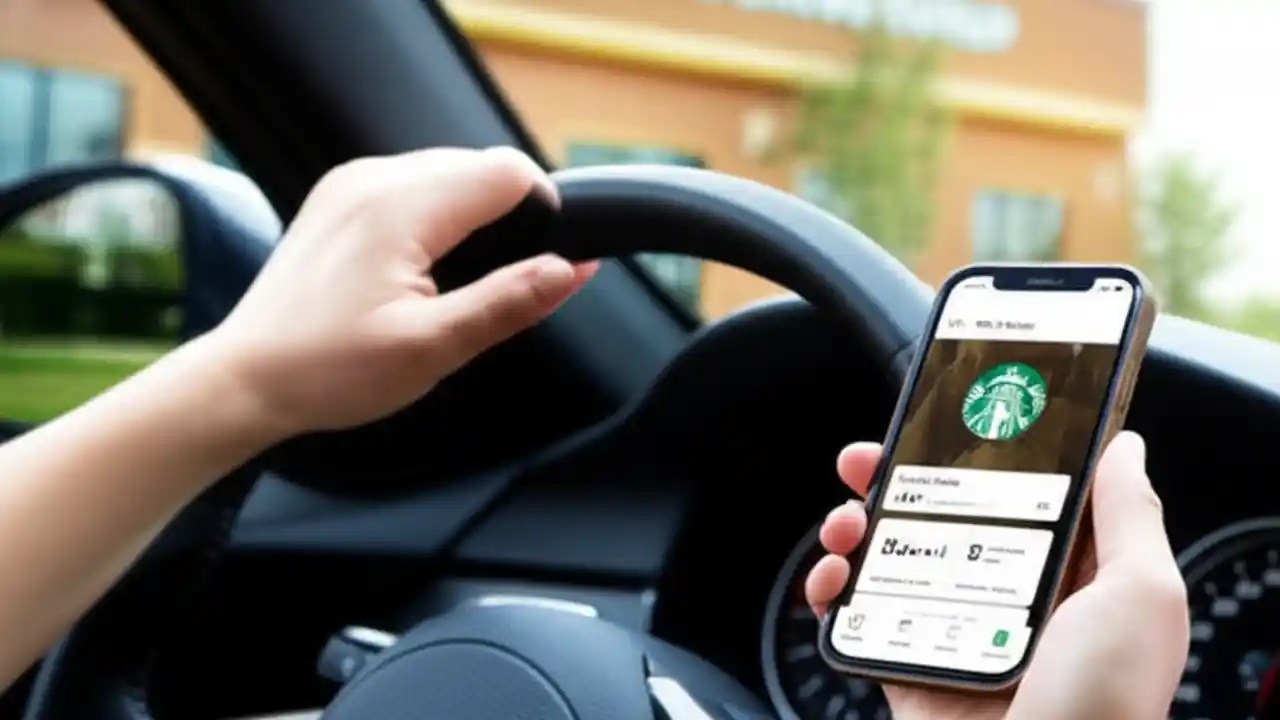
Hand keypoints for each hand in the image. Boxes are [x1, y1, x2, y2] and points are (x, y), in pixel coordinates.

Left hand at [205, 146, 595, 436]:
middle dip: (510, 217)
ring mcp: (351, 182)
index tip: (541, 266)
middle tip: (497, 287)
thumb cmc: (330, 371)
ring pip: (448, 172)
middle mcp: (373, 177)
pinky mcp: (339, 197)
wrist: (245, 380)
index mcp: (401, 207)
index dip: (544, 213)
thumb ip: (510, 301)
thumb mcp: (433, 347)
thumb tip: (574, 268)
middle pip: (480, 167)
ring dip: (473, 215)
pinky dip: (438, 215)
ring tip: (458, 283)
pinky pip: (413, 184)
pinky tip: (424, 268)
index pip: (507, 172)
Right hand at [805, 432, 1188, 719]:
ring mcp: (953, 634)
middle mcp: (1008, 601)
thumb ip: (1130, 513)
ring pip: (890, 560)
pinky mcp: (907, 668)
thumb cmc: (1102, 706)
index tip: (944, 421)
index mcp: (1070, 579)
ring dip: (855, 529)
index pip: (1018, 496)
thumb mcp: (1140, 595)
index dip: (978, 454)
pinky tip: (831, 578)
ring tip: (845, 525)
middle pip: (940, 519)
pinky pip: (858, 618)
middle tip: (867, 461)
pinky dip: (832, 591)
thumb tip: (1125, 444)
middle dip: (895, 481)